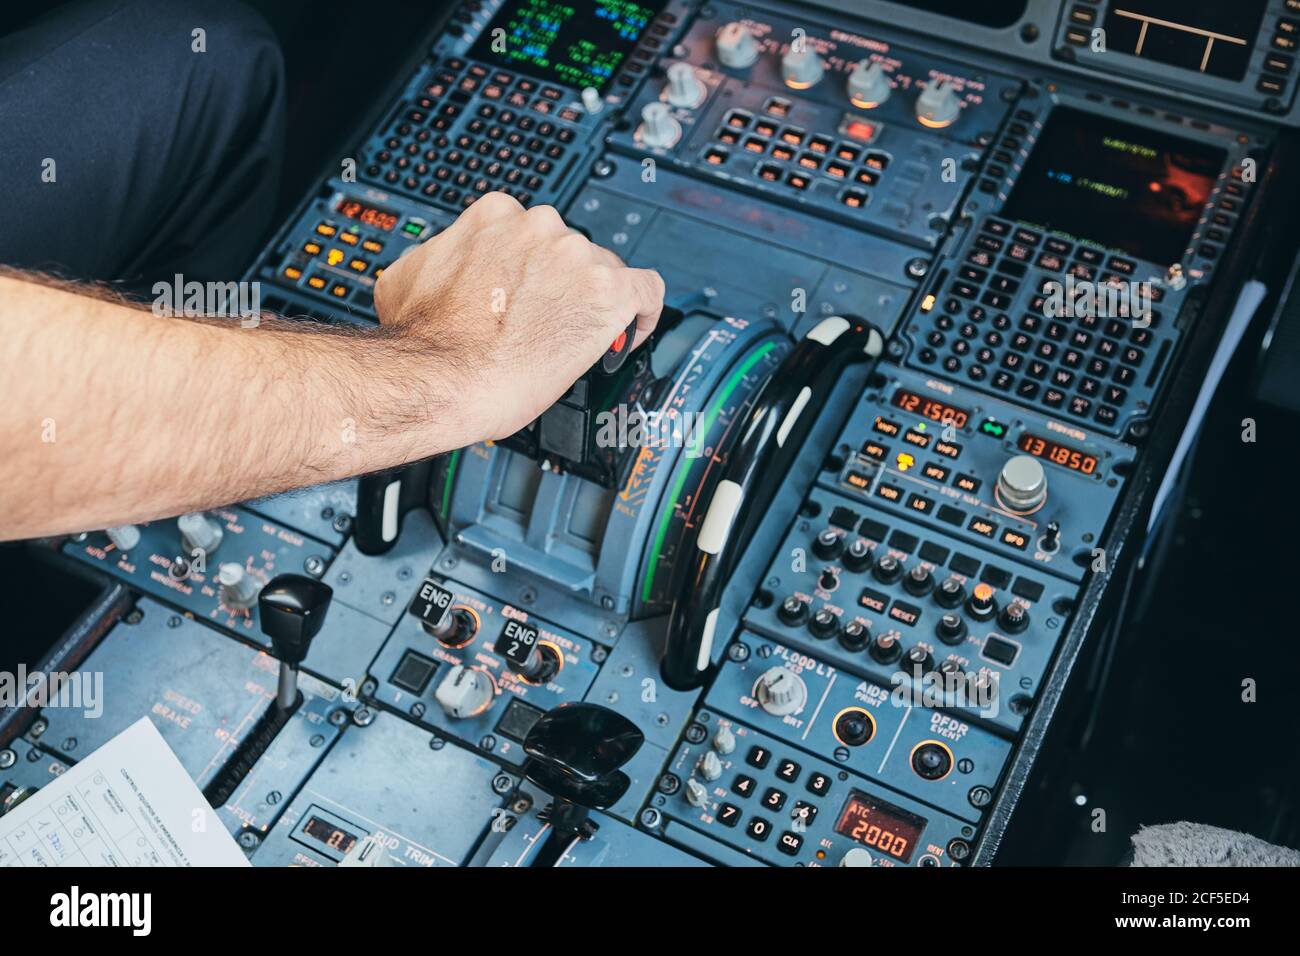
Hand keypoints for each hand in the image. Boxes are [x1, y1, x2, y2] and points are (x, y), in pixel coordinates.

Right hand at [372, 192, 664, 442]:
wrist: (440, 378)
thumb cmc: (423, 340)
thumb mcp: (406, 277)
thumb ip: (437, 258)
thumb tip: (438, 265)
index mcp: (496, 215)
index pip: (533, 232)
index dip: (535, 267)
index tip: (531, 292)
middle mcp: (541, 227)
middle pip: (572, 250)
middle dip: (563, 285)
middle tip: (550, 322)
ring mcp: (577, 258)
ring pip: (605, 272)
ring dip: (594, 302)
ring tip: (578, 337)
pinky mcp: (609, 294)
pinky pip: (648, 291)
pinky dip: (643, 313)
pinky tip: (629, 333)